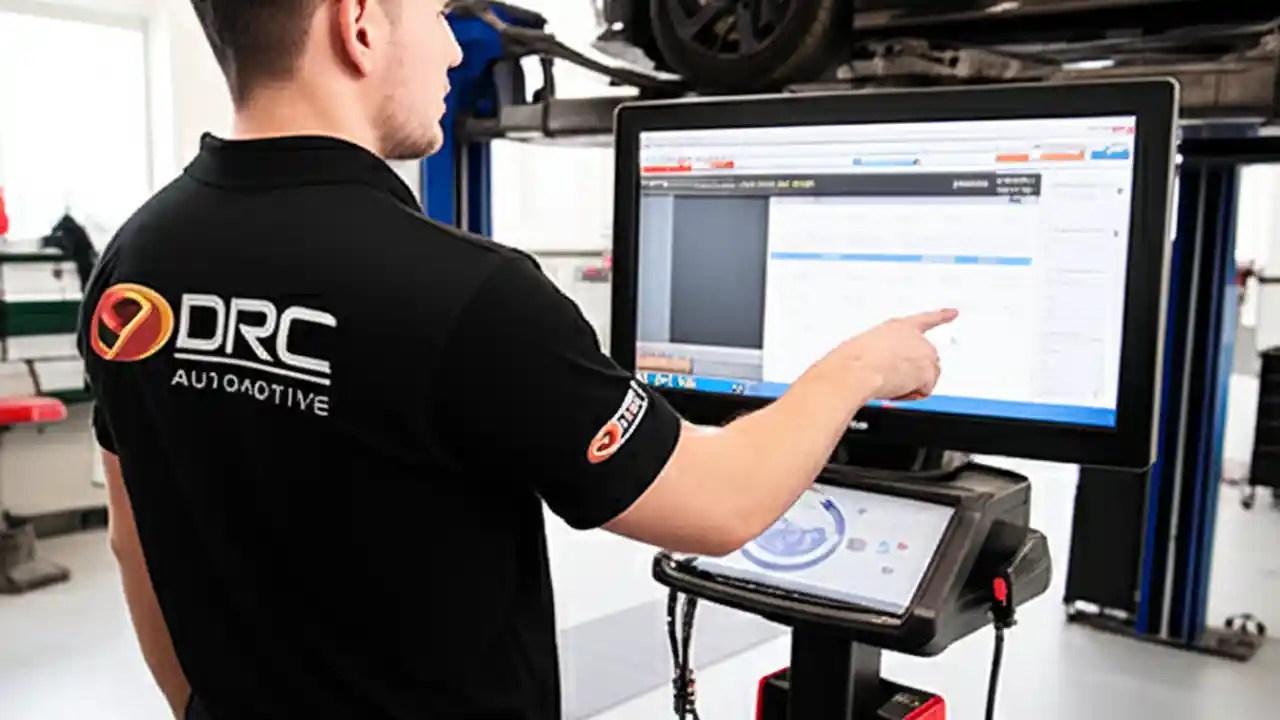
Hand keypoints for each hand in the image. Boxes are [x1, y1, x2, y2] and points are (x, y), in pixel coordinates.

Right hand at [818, 309, 957, 400]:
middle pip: (927, 360)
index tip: (953, 313)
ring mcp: (924, 353)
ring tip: (890, 382)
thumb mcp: (868, 347)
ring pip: (927, 377)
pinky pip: (924, 391)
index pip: (925, 319)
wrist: (855, 370)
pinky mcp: (927, 372)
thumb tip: (883, 367)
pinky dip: (910, 395)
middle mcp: (915, 337)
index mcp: (898, 326)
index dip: (941, 316)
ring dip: (912, 384)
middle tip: (893, 379)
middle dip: (915, 373)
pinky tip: (895, 389)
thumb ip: (884, 352)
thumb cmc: (853, 359)